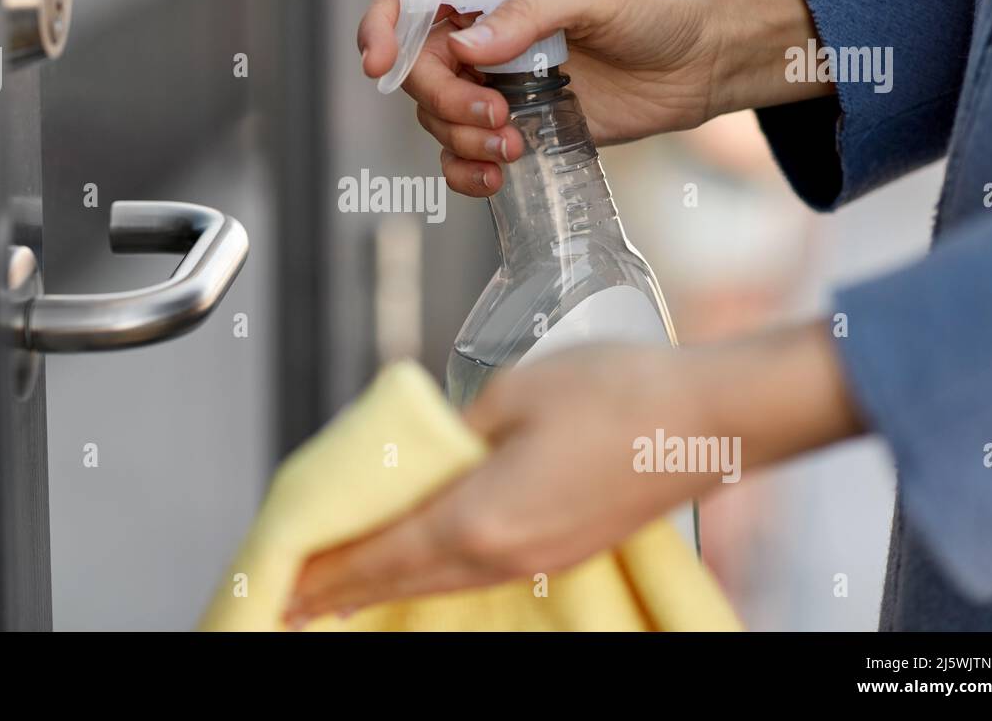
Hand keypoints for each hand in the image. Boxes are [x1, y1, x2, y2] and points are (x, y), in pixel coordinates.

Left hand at [284, 322, 859, 623]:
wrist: (707, 420)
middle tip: (297, 598)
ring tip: (347, 590)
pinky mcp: (566, 550)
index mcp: (481, 515)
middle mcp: (505, 554)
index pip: (382, 552)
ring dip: (389, 585)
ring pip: (444, 581)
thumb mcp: (513, 393)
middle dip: (345, 589)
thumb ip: (458, 431)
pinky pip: (480, 573)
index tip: (284, 584)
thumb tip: (436, 450)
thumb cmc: (617, 395)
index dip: (328, 569)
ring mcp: (541, 560)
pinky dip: (435, 574)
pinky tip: (428, 564)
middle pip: (406, 578)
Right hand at [356, 0, 821, 196]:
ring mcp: (494, 86)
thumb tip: (468, 46)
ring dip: (462, 141)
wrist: (700, 62)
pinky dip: (465, 173)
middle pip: (417, 75)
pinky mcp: (515, 130)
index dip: (380, 31)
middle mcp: (481, 38)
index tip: (379, 64)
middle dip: (444, 102)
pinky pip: (462, 158)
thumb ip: (530, 11)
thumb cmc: (653, 8)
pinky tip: (495, 178)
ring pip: (436, 121)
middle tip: (495, 115)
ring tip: (514, 146)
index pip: (408, 2)